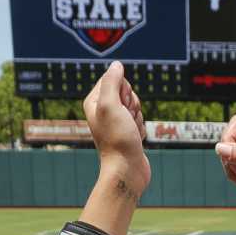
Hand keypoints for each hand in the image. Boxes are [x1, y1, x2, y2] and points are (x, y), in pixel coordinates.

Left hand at [85, 63, 149, 197]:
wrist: (126, 169)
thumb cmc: (117, 139)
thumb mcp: (111, 104)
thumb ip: (112, 81)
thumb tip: (117, 65)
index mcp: (94, 101)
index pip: (114, 79)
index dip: (123, 90)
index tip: (120, 106)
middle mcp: (103, 110)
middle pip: (127, 91)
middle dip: (132, 104)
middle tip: (126, 120)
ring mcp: (115, 122)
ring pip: (136, 106)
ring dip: (138, 117)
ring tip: (130, 132)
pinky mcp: (127, 132)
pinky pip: (140, 120)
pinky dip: (141, 128)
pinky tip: (134, 139)